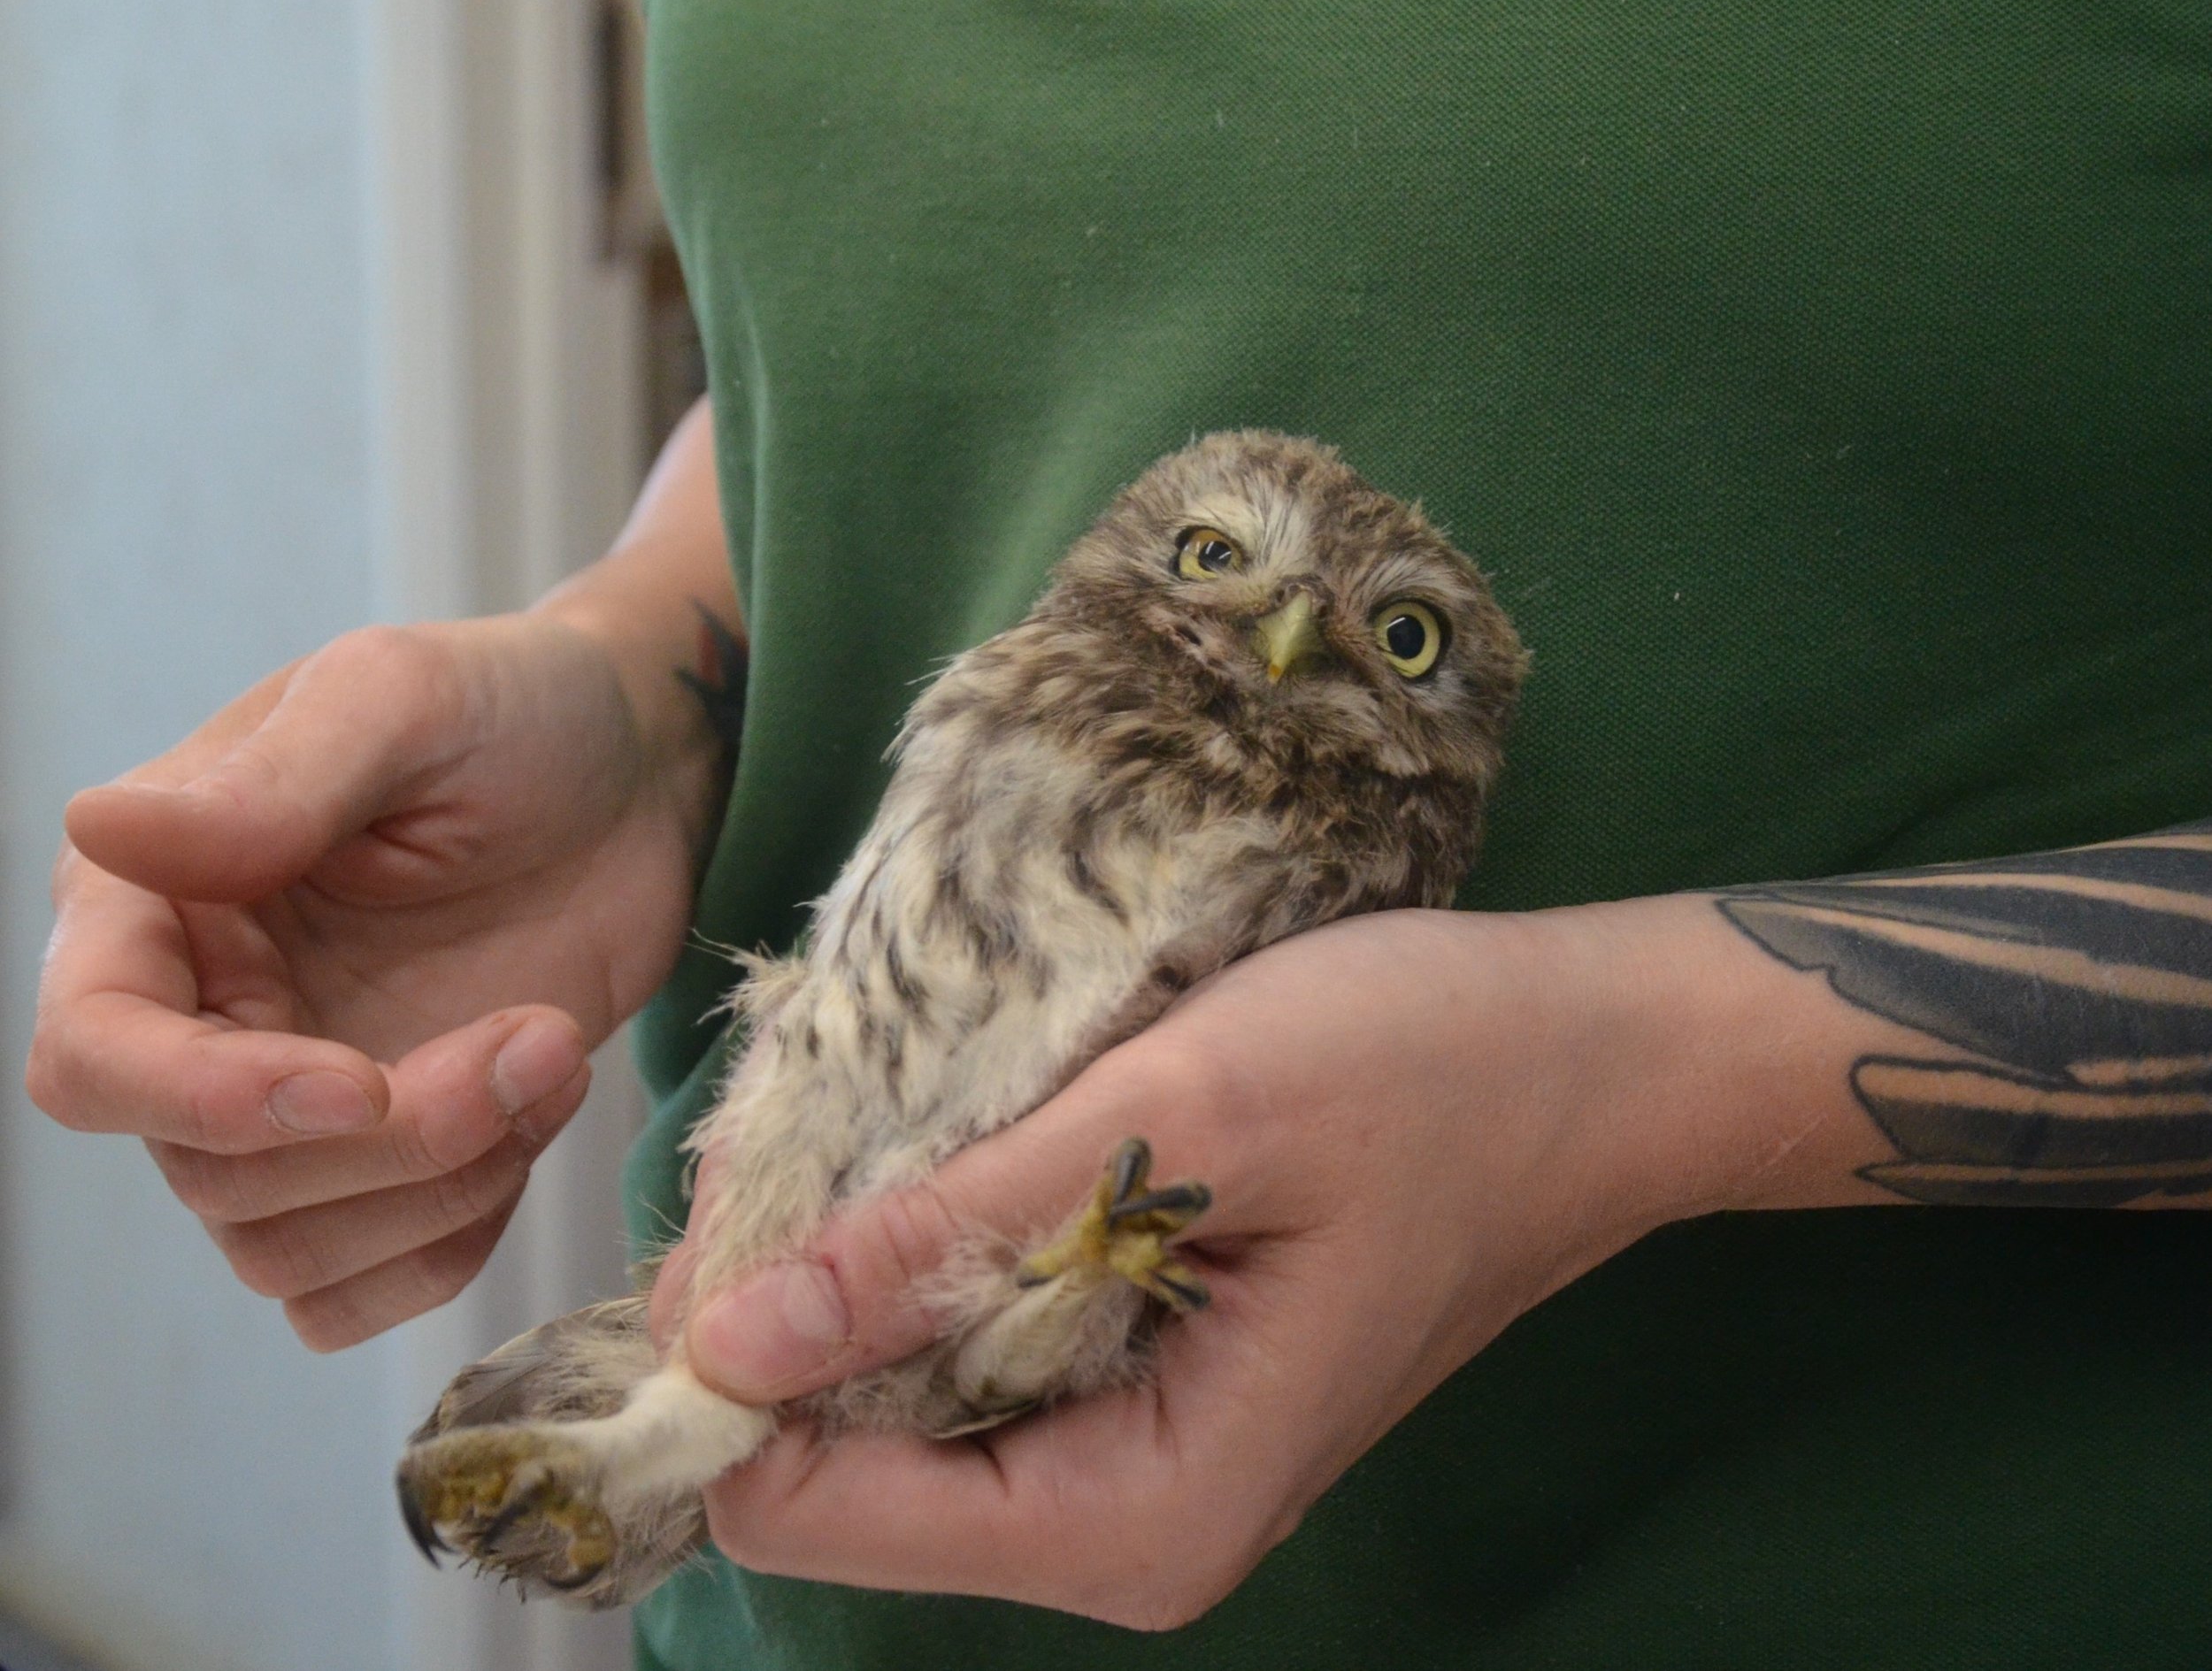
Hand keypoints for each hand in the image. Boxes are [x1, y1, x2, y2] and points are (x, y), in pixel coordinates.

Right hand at [29, 609, 713, 1348]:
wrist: (644, 765)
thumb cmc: (516, 707)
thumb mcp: (403, 699)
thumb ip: (272, 782)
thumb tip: (99, 829)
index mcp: (159, 903)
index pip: (96, 1056)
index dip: (207, 1100)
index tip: (362, 1087)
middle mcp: (203, 1017)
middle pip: (213, 1176)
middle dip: (392, 1142)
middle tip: (538, 1037)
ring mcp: (294, 1098)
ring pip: (288, 1250)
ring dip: (445, 1185)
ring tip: (553, 1050)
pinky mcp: (387, 1156)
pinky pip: (359, 1287)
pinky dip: (455, 1239)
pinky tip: (540, 1104)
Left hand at [651, 899, 1862, 1625]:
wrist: (1591, 1050)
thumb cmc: (1417, 1072)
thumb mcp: (1182, 1122)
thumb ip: (960, 1229)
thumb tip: (736, 1331)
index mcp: (1141, 1516)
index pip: (824, 1514)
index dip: (725, 1382)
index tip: (683, 1220)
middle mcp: (1129, 1520)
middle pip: (857, 1460)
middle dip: (780, 1312)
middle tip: (753, 1132)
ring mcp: (1143, 1446)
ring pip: (913, 1388)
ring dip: (855, 1263)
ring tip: (821, 1115)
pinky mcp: (1153, 1365)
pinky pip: (988, 1335)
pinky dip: (935, 1242)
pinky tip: (916, 1135)